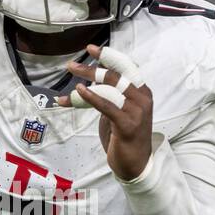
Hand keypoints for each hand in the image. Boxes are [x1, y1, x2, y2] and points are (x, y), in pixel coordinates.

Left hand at [57, 43, 152, 180]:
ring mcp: (137, 111)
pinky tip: (79, 90)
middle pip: (115, 76)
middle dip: (92, 68)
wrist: (136, 165)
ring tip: (72, 76)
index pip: (125, 67)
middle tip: (72, 65)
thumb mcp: (116, 112)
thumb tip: (85, 86)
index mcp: (142, 91)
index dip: (108, 56)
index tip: (91, 49)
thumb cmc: (124, 138)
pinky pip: (107, 106)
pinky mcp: (128, 124)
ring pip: (110, 88)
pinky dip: (92, 96)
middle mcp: (142, 98)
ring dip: (88, 80)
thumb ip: (107, 97)